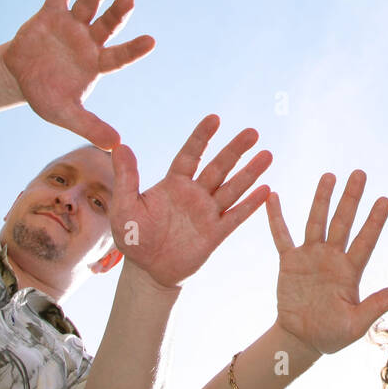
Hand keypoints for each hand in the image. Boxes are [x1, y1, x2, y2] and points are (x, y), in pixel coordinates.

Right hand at [1, 0, 154, 147]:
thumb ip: (91, 127)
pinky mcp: (50, 13)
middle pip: (107, 24)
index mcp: (97, 63)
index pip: (120, 55)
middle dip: (117, 13)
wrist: (17, 79)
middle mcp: (89, 41)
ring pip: (89, 4)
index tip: (151, 41)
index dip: (133, 49)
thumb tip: (117, 146)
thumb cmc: (46, 96)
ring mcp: (71, 25)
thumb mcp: (66, 115)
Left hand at [110, 115, 271, 288]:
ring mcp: (207, 212)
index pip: (191, 155)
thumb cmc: (134, 237)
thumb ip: (126, 178)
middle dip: (235, 149)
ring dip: (250, 172)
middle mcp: (195, 194)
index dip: (201, 137)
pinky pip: (236, 216)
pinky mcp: (216, 233)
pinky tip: (266, 190)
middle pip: (219, 167)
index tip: (215, 118)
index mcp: (174, 184)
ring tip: (267, 155)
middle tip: (252, 132)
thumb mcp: (124, 208)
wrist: (147, 270)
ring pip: (232, 188)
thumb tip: (120, 147)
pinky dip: (251, 204)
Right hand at [268, 170, 387, 355]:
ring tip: (329, 175)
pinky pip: (282, 236)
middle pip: (343, 222)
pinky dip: (276, 218)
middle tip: (360, 173)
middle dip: (351, 198)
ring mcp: (310, 256)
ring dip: (322, 199)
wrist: (301, 339)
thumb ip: (378, 305)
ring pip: (317, 221)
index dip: (374, 221)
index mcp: (351, 271)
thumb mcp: (357, 324)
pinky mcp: (289, 262)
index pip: (365, 240)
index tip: (385, 199)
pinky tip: (273, 197)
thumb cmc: (332, 335)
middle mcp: (332, 257)